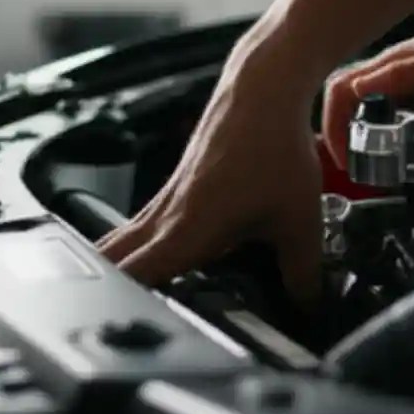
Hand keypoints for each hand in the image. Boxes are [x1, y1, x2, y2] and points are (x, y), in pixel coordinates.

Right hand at [96, 48, 322, 307]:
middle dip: (106, 290)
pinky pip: (143, 224)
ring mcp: (166, 198)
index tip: (119, 325)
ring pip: (124, 240)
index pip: (133, 277)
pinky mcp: (176, 185)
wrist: (264, 88)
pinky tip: (163, 257)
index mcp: (187, 230)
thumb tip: (307, 306)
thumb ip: (302, 272)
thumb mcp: (301, 220)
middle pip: (112, 260)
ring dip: (121, 266)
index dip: (121, 306)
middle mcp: (165, 215)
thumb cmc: (275, 144)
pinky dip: (140, 245)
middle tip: (110, 318)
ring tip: (128, 297)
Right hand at [322, 12, 413, 169]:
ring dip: (364, 132)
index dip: (332, 123)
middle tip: (353, 164)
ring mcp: (412, 75)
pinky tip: (406, 145)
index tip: (342, 156)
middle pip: (350, 98)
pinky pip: (398, 107)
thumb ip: (398, 76)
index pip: (341, 90)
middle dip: (342, 131)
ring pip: (372, 104)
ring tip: (373, 162)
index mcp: (391, 64)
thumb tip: (357, 89)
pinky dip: (391, 129)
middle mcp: (395, 68)